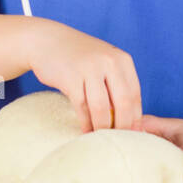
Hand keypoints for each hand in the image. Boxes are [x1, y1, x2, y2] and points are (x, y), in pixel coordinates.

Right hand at [24, 18, 141, 132]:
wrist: (47, 41)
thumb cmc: (79, 58)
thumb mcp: (104, 62)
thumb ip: (118, 85)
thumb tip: (131, 121)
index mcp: (122, 60)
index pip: (135, 95)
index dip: (135, 118)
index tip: (133, 135)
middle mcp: (109, 62)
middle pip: (123, 103)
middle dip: (122, 126)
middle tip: (118, 141)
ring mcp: (89, 68)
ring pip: (102, 108)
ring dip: (102, 127)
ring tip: (101, 139)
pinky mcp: (71, 78)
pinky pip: (82, 107)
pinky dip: (85, 122)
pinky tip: (86, 131)